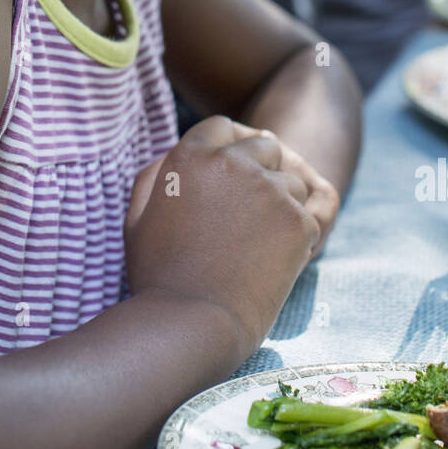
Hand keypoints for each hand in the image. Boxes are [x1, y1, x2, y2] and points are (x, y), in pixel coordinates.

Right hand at [125, 116, 323, 356]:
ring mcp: (270, 190)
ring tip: (260, 242)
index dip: (229, 145)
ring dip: (282, 202)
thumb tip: (176, 155)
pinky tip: (274, 260)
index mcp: (191, 156)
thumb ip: (156, 175)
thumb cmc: (159, 274)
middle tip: (252, 208)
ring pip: (292, 180)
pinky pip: (309, 215)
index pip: (221, 126)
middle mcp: (233, 162)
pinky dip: (298, 235)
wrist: (192, 322)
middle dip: (262, 168)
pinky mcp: (298, 221)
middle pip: (265, 145)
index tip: (233, 167)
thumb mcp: (138, 216)